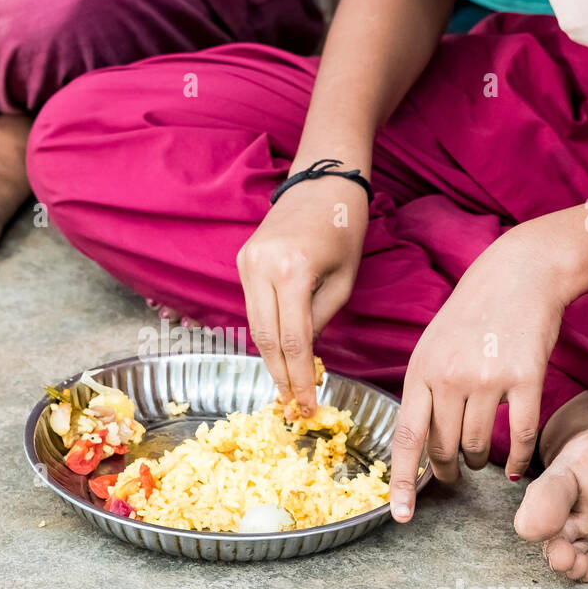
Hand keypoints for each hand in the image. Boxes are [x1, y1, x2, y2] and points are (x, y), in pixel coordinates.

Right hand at [236, 176, 368, 412]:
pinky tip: (278, 352)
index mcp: (292, 271)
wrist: (323, 182)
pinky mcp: (242, 260)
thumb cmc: (345, 227)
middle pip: (264, 339)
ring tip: (286, 386)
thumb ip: (320, 319)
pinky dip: (265, 332)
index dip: (299, 378)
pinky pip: (252, 306)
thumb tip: (303, 355)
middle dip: (280, 376)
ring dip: (270, 358)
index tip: (306, 406)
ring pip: (254, 325)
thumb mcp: (343, 280)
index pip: (292, 341)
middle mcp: (261, 267)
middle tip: (291, 407)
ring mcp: (246, 262)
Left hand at [389, 222, 572, 520]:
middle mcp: (449, 377)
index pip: (405, 438)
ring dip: (478, 461)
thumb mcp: (432, 348)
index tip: (401, 515)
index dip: (402, 481)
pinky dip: (518, 458)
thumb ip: (423, 392)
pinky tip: (516, 468)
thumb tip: (417, 444)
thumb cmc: (471, 317)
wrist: (518, 276)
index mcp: (420, 372)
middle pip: (443, 448)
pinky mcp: (526, 378)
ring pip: (479, 445)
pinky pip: (520, 436)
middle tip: (453, 474)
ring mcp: (487, 378)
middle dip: (446, 470)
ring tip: (480, 458)